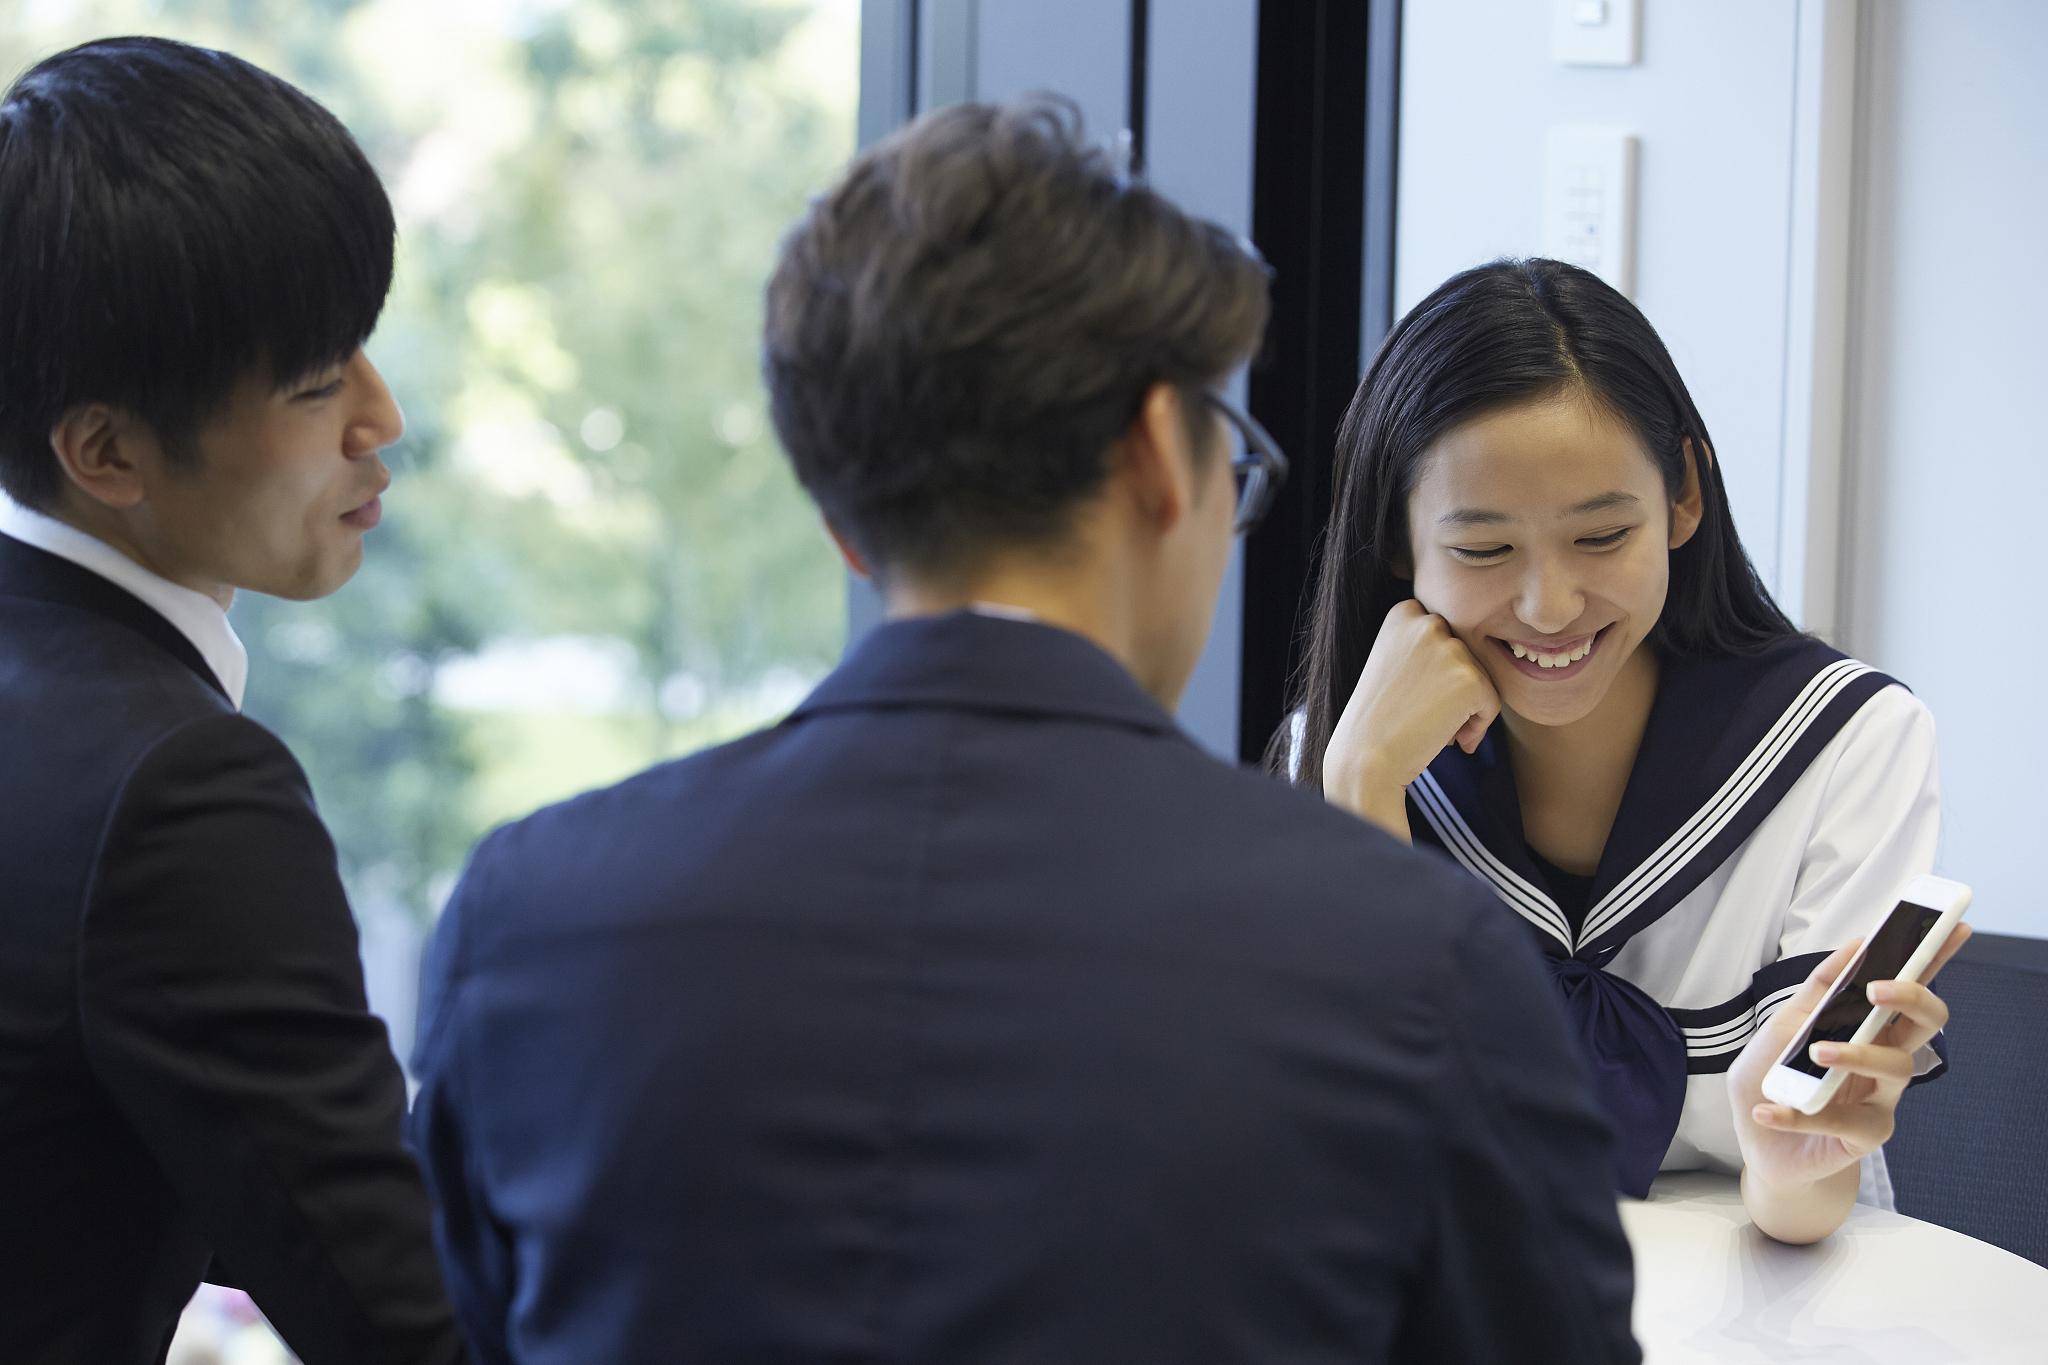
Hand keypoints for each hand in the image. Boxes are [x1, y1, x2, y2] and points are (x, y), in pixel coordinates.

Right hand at [1322, 600, 1499, 839]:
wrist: (1364, 757)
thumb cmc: (1378, 718)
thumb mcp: (1394, 663)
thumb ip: (1427, 649)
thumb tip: (1473, 661)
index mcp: (1404, 613)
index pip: (1446, 636)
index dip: (1436, 672)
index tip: (1413, 694)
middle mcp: (1428, 622)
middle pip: (1466, 655)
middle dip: (1453, 689)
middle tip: (1423, 714)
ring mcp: (1450, 648)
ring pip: (1482, 679)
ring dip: (1465, 708)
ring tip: (1432, 727)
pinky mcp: (1470, 678)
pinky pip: (1492, 703)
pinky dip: (1476, 727)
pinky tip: (1447, 739)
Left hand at [1727, 923, 1971, 1240]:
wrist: (1760, 1143)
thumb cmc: (1775, 1079)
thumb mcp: (1782, 1026)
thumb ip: (1817, 991)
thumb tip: (1854, 947)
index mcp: (1869, 1027)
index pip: (1910, 989)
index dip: (1935, 959)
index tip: (1955, 927)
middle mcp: (1885, 1058)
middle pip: (1926, 1023)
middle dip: (1911, 999)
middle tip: (1878, 989)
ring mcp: (1881, 1098)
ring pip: (1895, 1067)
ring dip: (1856, 1055)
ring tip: (1817, 1052)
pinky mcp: (1866, 1136)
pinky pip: (1845, 1121)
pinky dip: (1801, 1115)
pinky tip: (1770, 1111)